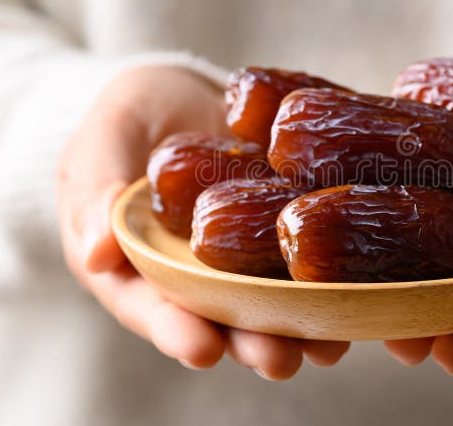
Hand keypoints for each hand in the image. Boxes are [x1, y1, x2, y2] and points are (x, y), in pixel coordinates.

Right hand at [57, 65, 348, 378]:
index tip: (202, 348)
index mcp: (141, 265)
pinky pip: (308, 257)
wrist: (184, 91)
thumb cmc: (130, 117)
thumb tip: (97, 254)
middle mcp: (198, 273)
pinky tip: (359, 293)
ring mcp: (245, 256)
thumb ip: (93, 191)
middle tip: (280, 360)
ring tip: (327, 344)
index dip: (176, 331)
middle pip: (221, 318)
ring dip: (299, 327)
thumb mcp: (102, 141)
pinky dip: (333, 278)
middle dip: (251, 342)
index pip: (152, 307)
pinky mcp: (285, 228)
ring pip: (271, 300)